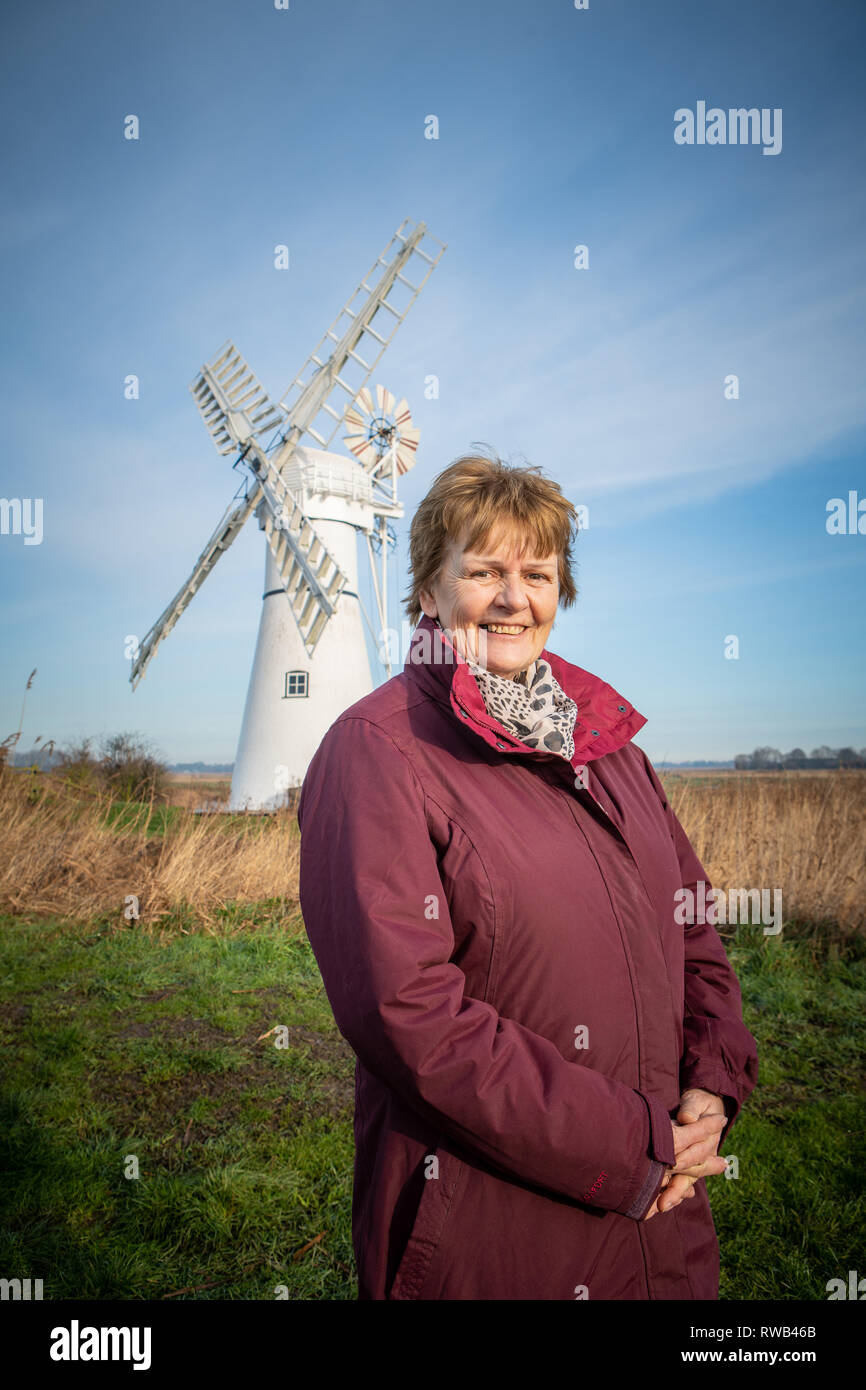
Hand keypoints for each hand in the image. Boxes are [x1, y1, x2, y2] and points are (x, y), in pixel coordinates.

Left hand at [643, 1089, 727, 1219]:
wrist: (704, 1110)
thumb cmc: (698, 1104)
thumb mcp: (697, 1102)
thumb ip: (692, 1109)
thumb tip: (687, 1118)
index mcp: (707, 1143)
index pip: (695, 1156)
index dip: (684, 1161)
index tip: (672, 1167)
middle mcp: (700, 1158)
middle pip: (688, 1177)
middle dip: (675, 1190)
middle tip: (662, 1204)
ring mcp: (691, 1164)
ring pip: (682, 1184)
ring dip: (671, 1197)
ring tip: (657, 1210)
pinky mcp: (681, 1167)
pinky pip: (676, 1184)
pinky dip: (668, 1195)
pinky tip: (654, 1209)